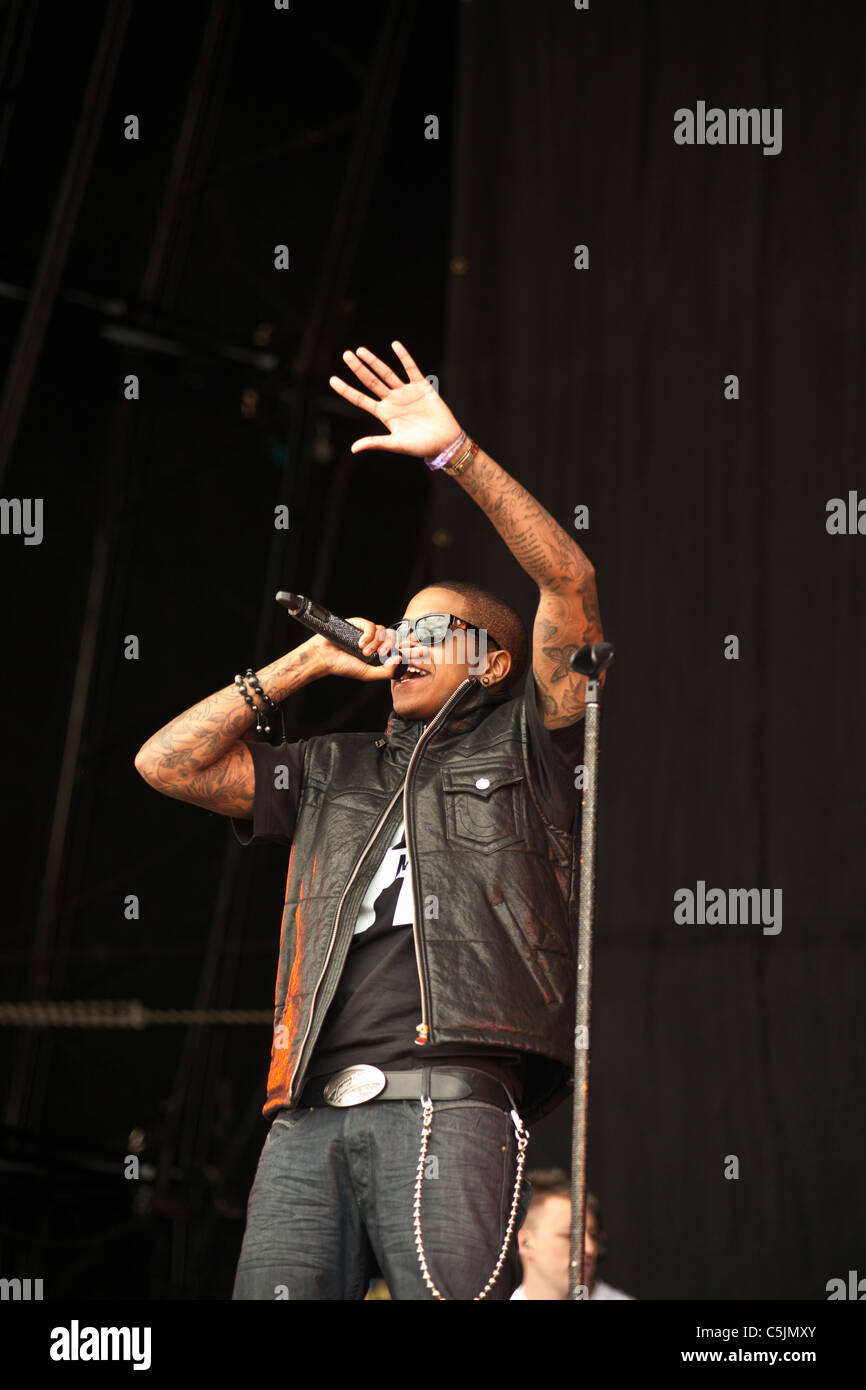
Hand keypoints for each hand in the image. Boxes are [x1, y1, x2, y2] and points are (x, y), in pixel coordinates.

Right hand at [307, 618, 401, 681]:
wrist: (324, 658)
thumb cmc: (343, 666)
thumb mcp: (367, 673)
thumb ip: (385, 671)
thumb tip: (400, 660)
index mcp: (377, 651)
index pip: (393, 644)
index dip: (393, 648)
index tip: (385, 656)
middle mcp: (372, 640)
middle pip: (390, 635)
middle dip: (385, 645)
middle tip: (377, 654)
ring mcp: (365, 631)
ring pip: (381, 630)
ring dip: (374, 642)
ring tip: (363, 651)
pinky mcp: (357, 623)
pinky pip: (370, 625)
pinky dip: (368, 634)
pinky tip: (360, 643)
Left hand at [328, 340, 462, 458]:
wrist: (445, 442)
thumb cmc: (421, 447)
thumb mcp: (396, 444)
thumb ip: (375, 442)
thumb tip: (353, 448)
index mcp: (384, 414)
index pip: (360, 399)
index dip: (346, 390)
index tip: (332, 380)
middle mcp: (392, 401)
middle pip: (370, 381)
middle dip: (358, 368)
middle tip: (345, 355)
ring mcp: (405, 392)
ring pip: (386, 373)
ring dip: (374, 361)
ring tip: (360, 351)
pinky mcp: (421, 387)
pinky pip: (411, 369)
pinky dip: (404, 357)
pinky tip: (395, 345)